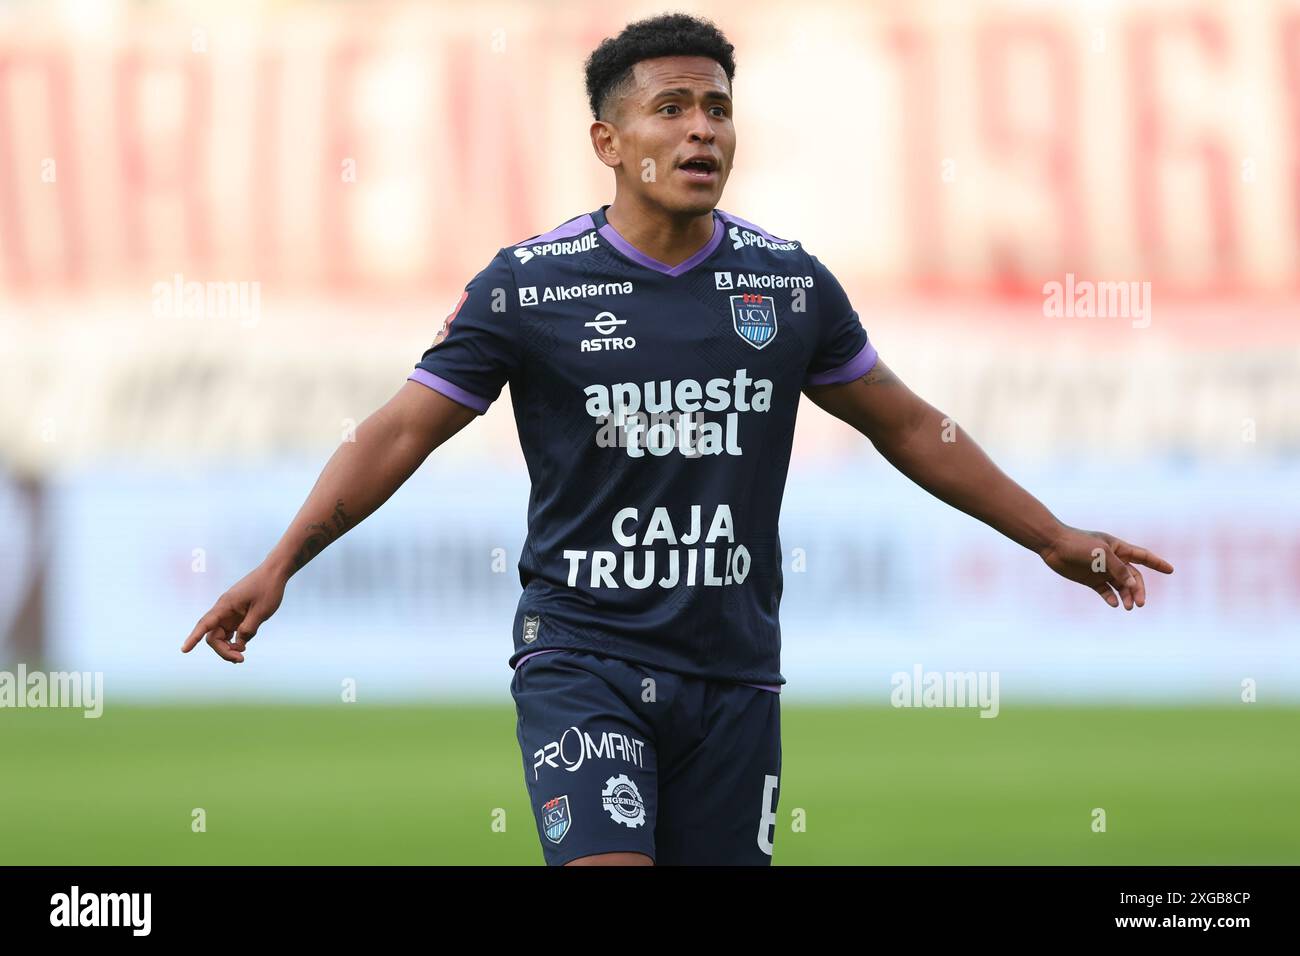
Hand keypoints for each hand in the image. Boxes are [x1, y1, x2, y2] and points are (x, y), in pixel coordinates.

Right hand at [182, 562, 287, 662]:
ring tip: (241, 658)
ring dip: (228, 648)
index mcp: (225, 606)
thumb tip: (238, 645)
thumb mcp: (261, 612)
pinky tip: (242, 647)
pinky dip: (235, 641)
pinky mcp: (237, 615)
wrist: (274, 572)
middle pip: (213, 636)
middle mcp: (224, 610)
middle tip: (240, 659)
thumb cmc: (268, 589)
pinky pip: (230, 632)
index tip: (184, 650)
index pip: (204, 624)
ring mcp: (230, 613)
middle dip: (223, 650)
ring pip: (221, 636)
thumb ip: (248, 630)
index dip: (193, 638)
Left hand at [1038, 527, 1173, 609]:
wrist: (1053, 545)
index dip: (1157, 563)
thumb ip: (1118, 568)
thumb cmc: (1078, 544)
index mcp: (1119, 549)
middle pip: (1133, 577)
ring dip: (1127, 596)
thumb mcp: (1101, 554)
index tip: (1171, 570)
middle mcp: (1113, 560)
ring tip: (1128, 607)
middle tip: (1139, 604)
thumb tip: (1132, 583)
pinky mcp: (1090, 580)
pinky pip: (1106, 591)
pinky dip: (1111, 598)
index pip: (1143, 556)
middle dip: (1139, 590)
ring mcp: (1102, 571)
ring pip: (1121, 586)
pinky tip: (1114, 604)